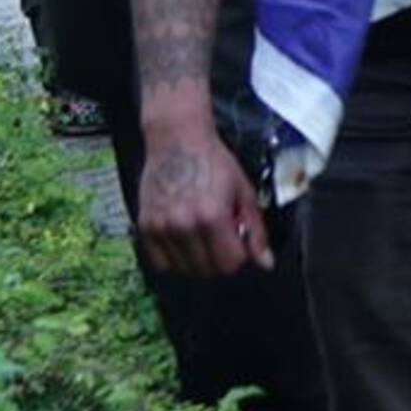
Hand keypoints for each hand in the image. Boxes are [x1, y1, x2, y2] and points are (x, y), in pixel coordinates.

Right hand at [135, 122, 271, 278]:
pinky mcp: (144, 226)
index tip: (239, 243)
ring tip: (202, 236)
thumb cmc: (214, 163)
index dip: (239, 257)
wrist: (177, 141)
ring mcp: (161, 228)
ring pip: (184, 269)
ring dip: (198, 260)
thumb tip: (266, 263)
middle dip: (220, 260)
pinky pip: (160, 262)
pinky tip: (184, 240)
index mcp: (213, 217)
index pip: (230, 263)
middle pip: (207, 270)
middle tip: (221, 238)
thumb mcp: (245, 193)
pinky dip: (174, 258)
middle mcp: (184, 225)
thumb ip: (257, 231)